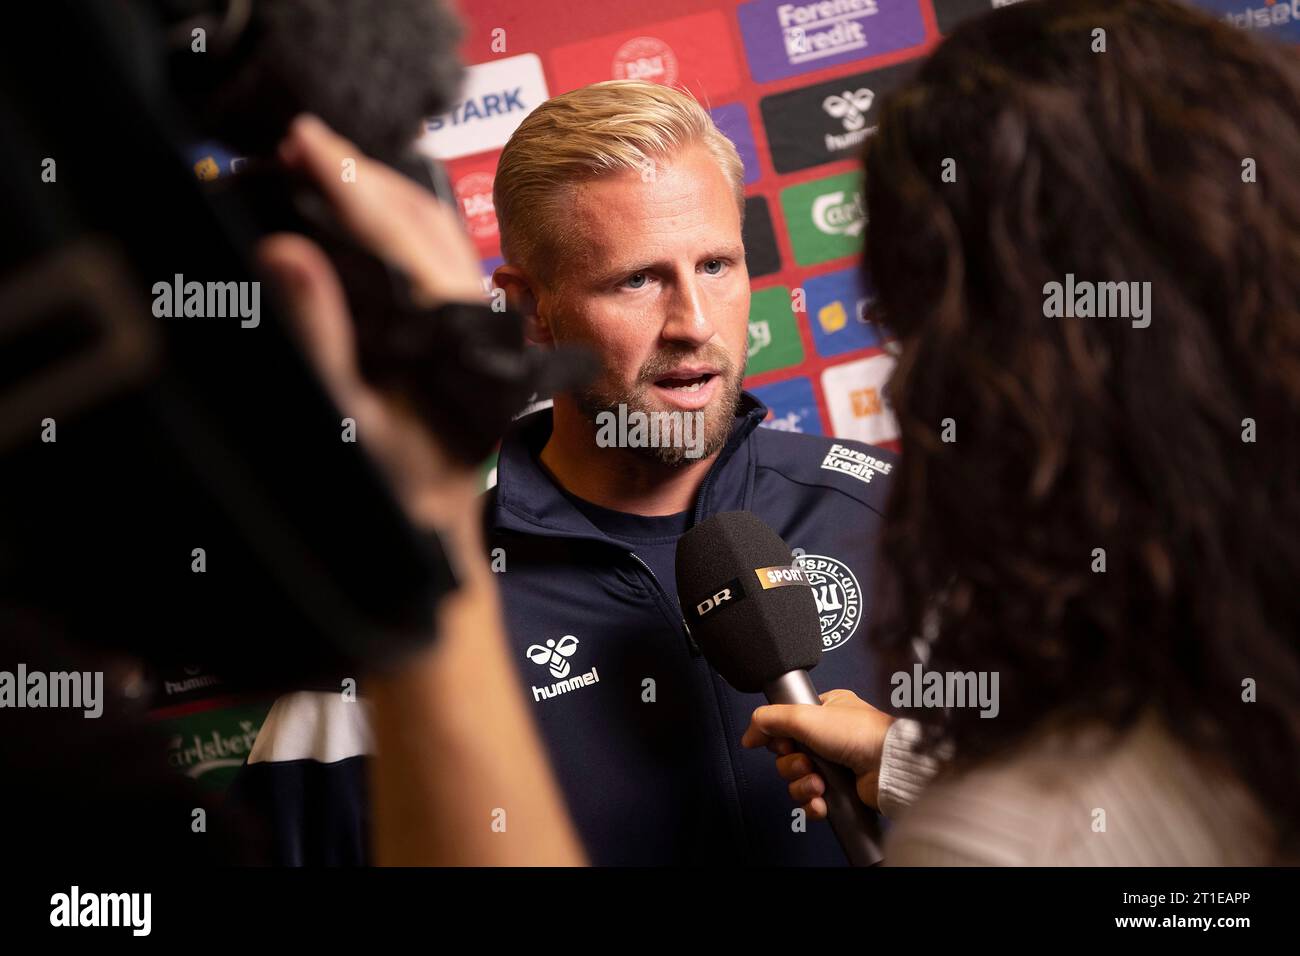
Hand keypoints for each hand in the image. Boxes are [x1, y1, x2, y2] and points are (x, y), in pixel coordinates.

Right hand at [256, 115, 484, 533]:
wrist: (436, 539)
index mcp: (452, 338)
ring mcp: (476, 327)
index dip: (348, 182)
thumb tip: (285, 250)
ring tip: (323, 165)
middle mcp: (475, 324)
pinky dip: (395, 225)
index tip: (303, 139)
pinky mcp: (465, 335)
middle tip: (301, 143)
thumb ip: (318, 335)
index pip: (399, 236)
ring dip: (382, 195)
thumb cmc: (393, 490)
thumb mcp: (344, 420)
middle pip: (424, 222)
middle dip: (364, 175)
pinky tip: (361, 216)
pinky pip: (435, 259)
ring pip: (435, 235)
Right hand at [741, 689, 894, 818]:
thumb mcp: (804, 715)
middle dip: (792, 765)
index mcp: (824, 710)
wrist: (888, 766)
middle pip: (787, 755)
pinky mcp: (840, 790)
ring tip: (818, 783)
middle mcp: (829, 736)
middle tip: (807, 763)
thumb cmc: (859, 734)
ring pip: (797, 779)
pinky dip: (812, 803)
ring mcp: (835, 764)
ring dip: (802, 785)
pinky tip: (821, 799)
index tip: (782, 742)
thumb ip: (769, 718)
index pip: (785, 724)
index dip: (778, 737)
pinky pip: (811, 800)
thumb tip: (749, 733)